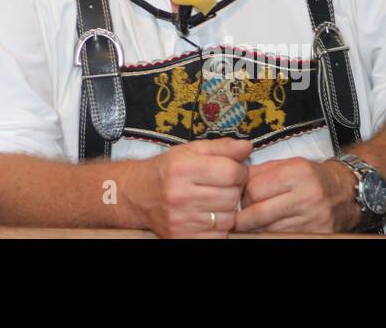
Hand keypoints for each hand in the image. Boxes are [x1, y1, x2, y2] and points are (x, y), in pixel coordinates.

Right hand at [126, 138, 251, 237]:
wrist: (138, 195)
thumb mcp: (190, 151)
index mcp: (182, 168)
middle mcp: (179, 195)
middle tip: (223, 185)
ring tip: (215, 200)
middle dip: (234, 190)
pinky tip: (208, 215)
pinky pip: (219, 235)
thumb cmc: (168, 170)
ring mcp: (181, 220)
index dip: (239, 170)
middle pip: (231, 196)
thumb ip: (221, 147)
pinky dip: (219, 226)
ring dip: (228, 209)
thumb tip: (247, 147)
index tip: (234, 170)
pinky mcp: (183, 238)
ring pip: (228, 218)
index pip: (231, 172)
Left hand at [233, 157, 358, 233]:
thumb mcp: (287, 164)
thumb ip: (259, 172)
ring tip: (254, 222)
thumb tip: (233, 185)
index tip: (240, 196)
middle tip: (237, 217)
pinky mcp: (319, 235)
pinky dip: (272, 235)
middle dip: (244, 216)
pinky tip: (269, 228)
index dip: (243, 194)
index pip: (255, 189)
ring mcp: (315, 219)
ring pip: (269, 230)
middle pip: (260, 213)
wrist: (345, 192)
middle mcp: (308, 197)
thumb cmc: (310, 177)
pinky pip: (285, 238)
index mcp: (298, 173)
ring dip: (257, 228)